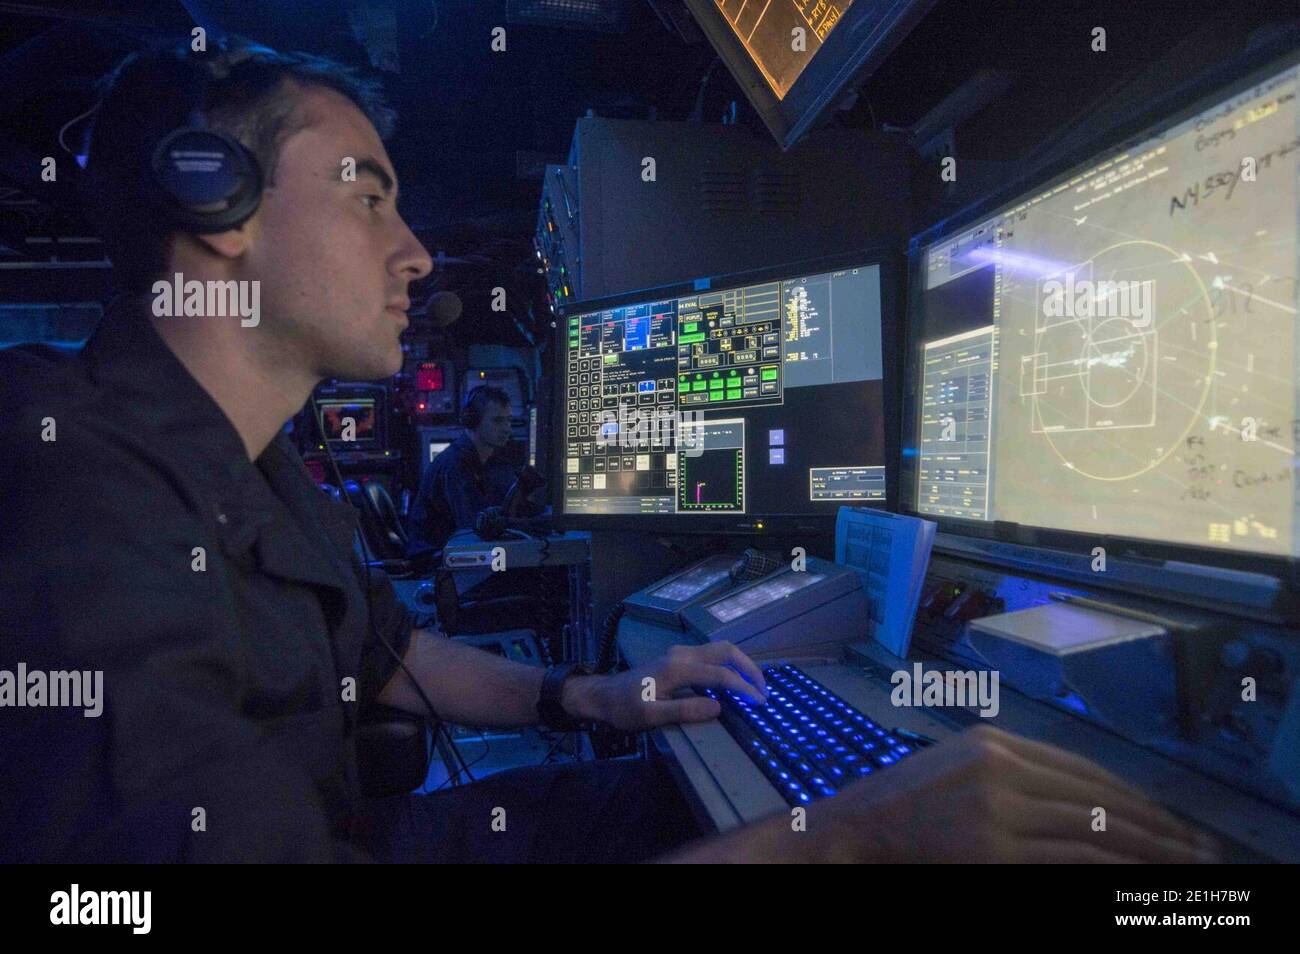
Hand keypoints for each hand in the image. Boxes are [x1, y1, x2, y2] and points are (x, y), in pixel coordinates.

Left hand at [564, 640, 765, 733]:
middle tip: (763, 690)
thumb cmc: (625, 708)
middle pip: (726, 651)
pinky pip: (711, 655)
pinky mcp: (678, 659)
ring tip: (754, 685)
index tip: (759, 704)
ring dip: (740, 664)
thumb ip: (685, 710)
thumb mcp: (651, 716)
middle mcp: (682, 654)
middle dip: (748, 668)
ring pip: (719, 649)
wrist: (604, 696)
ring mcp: (680, 654)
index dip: (743, 689)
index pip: (721, 675)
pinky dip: (728, 665)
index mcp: (678, 668)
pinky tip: (733, 682)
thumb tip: (719, 707)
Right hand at [671, 724, 1220, 862]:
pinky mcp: (993, 849)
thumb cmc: (902, 808)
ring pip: (1094, 828)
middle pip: (1099, 796)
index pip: (1085, 768)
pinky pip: (1069, 860)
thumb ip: (1011, 779)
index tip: (1169, 818)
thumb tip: (1080, 804)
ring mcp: (998, 807)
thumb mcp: (959, 772)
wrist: (853, 830)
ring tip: (1183, 868)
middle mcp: (1001, 766)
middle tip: (1198, 849)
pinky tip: (1137, 882)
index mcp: (995, 743)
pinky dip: (1110, 872)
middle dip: (1156, 826)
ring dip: (1147, 852)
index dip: (1135, 795)